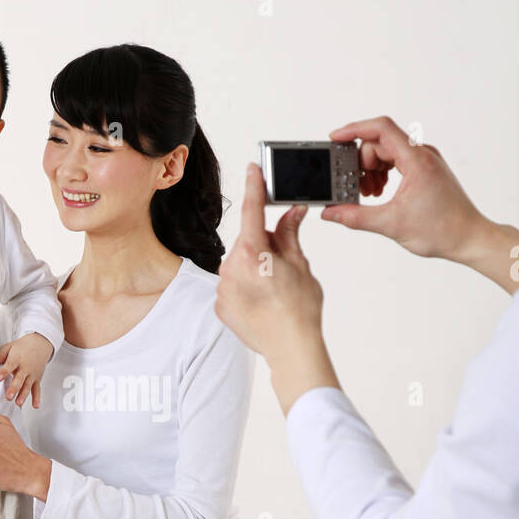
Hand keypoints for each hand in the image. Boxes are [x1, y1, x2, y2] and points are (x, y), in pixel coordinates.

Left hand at [0, 332, 53, 407]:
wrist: (41, 344)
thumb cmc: (23, 347)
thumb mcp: (11, 347)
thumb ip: (1, 354)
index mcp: (17, 358)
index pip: (10, 365)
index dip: (4, 372)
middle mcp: (26, 367)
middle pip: (19, 379)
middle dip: (14, 388)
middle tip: (8, 397)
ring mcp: (32, 374)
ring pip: (27, 386)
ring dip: (23, 395)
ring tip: (18, 403)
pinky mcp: (37, 379)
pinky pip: (37, 389)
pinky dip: (37, 398)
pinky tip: (35, 406)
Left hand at [215, 163, 339, 415]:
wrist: (290, 349)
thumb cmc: (299, 310)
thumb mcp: (299, 264)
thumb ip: (289, 234)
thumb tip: (292, 212)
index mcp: (252, 252)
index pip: (253, 210)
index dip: (255, 186)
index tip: (253, 169)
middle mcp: (230, 267)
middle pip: (248, 241)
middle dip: (264, 245)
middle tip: (284, 265)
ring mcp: (222, 288)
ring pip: (239, 264)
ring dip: (254, 267)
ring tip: (273, 289)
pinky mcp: (219, 305)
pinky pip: (232, 285)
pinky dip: (245, 287)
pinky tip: (261, 301)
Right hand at [327, 115, 518, 291]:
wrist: (470, 238)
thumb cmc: (443, 230)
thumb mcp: (392, 224)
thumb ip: (356, 217)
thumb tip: (331, 212)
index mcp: (417, 160)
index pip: (380, 129)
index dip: (354, 129)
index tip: (335, 139)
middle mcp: (422, 154)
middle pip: (379, 142)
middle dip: (361, 162)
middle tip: (355, 186)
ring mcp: (425, 160)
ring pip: (387, 151)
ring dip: (371, 169)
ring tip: (369, 193)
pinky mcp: (426, 169)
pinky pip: (397, 160)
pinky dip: (383, 172)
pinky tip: (380, 192)